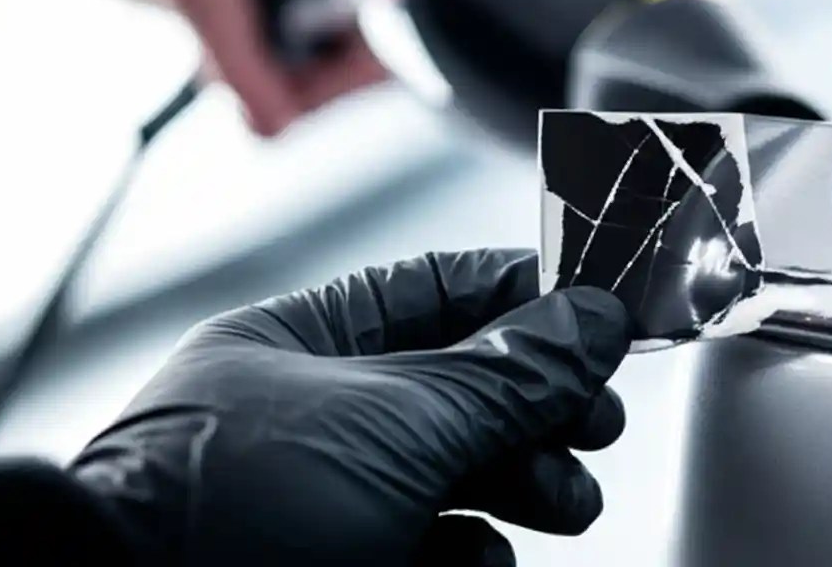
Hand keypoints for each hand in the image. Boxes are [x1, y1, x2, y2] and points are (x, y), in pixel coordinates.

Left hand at [67, 249, 633, 564]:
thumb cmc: (234, 509)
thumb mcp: (396, 422)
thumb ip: (505, 373)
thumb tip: (591, 319)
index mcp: (307, 343)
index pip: (437, 291)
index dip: (523, 297)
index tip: (597, 316)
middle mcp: (320, 411)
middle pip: (463, 388)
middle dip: (539, 407)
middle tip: (597, 423)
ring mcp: (331, 493)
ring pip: (459, 470)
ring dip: (527, 483)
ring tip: (566, 502)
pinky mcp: (347, 560)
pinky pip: (436, 542)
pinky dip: (476, 553)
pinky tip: (484, 564)